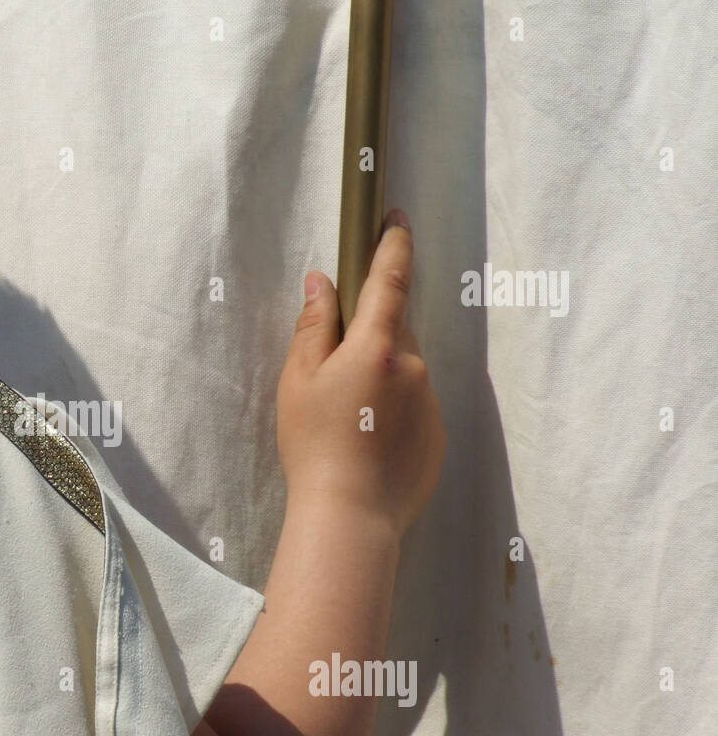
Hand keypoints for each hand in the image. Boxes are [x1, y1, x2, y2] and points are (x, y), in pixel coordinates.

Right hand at [276, 210, 444, 536]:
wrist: (350, 516)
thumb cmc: (314, 446)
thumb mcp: (298, 380)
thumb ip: (313, 326)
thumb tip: (322, 284)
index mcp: (378, 345)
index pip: (391, 278)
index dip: (393, 244)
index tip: (395, 219)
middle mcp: (414, 366)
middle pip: (395, 330)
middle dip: (370, 335)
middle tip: (335, 367)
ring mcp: (430, 402)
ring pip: (404, 370)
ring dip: (379, 378)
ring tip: (346, 420)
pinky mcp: (437, 435)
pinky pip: (413, 407)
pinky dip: (392, 413)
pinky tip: (365, 441)